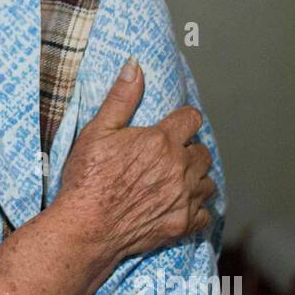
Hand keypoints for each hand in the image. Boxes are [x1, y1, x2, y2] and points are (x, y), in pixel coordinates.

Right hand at [54, 56, 214, 264]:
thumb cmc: (87, 179)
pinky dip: (196, 208)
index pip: (191, 119)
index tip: (172, 127)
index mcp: (161, 140)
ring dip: (196, 178)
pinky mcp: (183, 224)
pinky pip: (205, 212)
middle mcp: (179, 167)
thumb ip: (121, 99)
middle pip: (203, 151)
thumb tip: (135, 66)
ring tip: (175, 180)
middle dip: (189, 150)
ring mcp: (184, 198)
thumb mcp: (97, 132)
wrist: (86, 227)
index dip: (182, 121)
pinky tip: (179, 205)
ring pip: (207, 181)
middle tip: (169, 156)